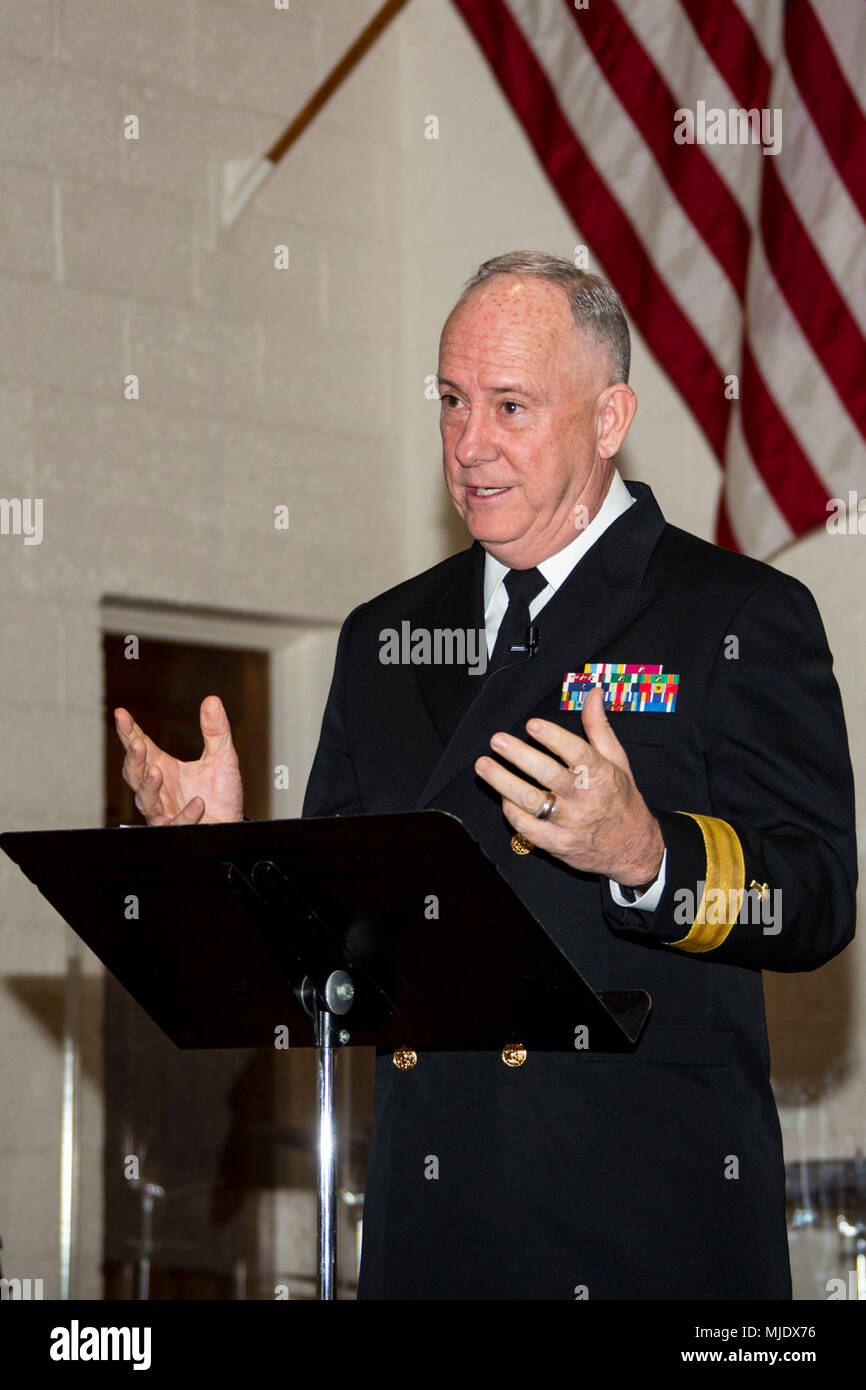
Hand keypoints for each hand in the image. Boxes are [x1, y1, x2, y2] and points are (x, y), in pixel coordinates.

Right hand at [114, 695, 244, 826]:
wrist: (232, 824)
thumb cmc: (221, 793)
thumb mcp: (223, 758)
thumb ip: (216, 731)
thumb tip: (212, 699)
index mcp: (163, 767)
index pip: (141, 746)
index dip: (129, 731)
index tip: (120, 714)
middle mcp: (158, 789)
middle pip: (135, 773)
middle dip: (134, 759)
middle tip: (136, 743)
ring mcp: (164, 811)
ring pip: (146, 800)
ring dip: (149, 786)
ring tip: (156, 771)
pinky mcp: (178, 830)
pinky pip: (177, 823)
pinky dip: (186, 814)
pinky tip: (197, 803)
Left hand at [474, 686, 663, 884]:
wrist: (632, 848)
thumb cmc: (620, 798)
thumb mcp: (616, 760)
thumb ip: (598, 726)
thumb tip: (593, 692)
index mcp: (601, 775)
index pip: (576, 752)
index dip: (553, 737)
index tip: (531, 724)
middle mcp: (585, 799)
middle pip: (547, 774)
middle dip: (519, 756)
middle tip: (497, 740)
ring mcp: (569, 823)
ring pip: (531, 801)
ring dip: (503, 782)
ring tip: (483, 766)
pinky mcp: (556, 843)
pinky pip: (526, 826)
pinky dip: (510, 810)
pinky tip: (502, 795)